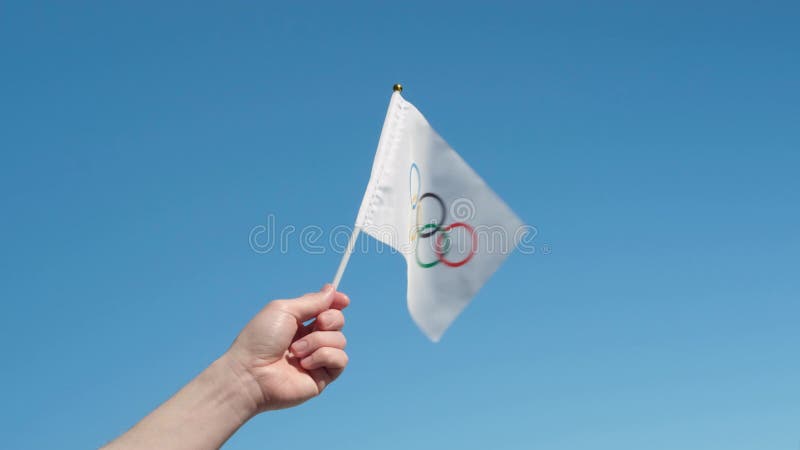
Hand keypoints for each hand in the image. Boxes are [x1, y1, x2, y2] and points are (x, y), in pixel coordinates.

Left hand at [226, 285, 349, 410]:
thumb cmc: (260, 340)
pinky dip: (324, 356)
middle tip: (317, 323)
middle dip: (331, 319)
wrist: (250, 373)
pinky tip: (305, 363)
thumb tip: (332, 290)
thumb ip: (311, 301)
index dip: (336, 302)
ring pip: (340, 340)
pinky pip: (340, 360)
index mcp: (299, 323)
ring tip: (296, 351)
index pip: (326, 309)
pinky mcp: (322, 377)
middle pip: (338, 321)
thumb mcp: (284, 310)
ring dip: (318, 341)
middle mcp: (309, 340)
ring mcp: (316, 359)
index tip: (342, 299)